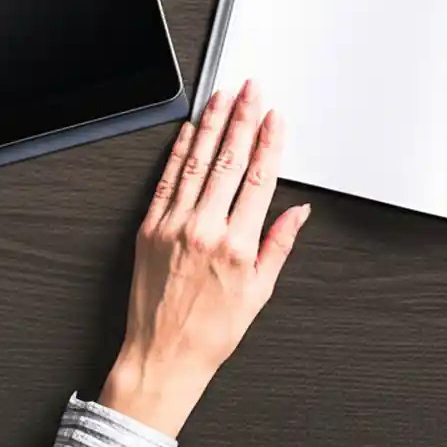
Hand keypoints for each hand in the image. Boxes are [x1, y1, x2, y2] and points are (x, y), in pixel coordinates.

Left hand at [100, 81, 311, 436]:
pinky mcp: (149, 229)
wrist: (162, 356)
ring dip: (212, 125)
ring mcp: (173, 226)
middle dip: (243, 119)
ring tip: (222, 97)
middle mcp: (204, 229)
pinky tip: (190, 130)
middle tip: (251, 90)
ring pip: (197, 163)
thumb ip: (279, 245)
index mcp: (237, 245)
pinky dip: (178, 152)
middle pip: (229, 161)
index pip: (260, 179)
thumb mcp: (260, 292)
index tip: (276, 118)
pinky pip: (166, 181)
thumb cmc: (211, 331)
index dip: (270, 142)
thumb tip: (297, 212)